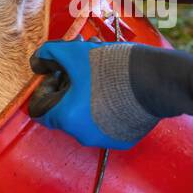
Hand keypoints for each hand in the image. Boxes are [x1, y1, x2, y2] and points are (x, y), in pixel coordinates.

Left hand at [29, 40, 192, 149]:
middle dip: (70, 92)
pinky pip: (107, 126)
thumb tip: (38, 62)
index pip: (41, 110)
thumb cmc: (111, 66)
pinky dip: (108, 111)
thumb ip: (49, 54)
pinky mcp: (123, 141)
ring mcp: (104, 140)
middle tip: (84, 72)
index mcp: (66, 118)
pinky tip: (119, 93)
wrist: (154, 80)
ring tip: (103, 79)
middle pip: (65, 113)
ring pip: (86, 120)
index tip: (62, 75)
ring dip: (88, 101)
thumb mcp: (74, 52)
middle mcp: (82, 135)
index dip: (48, 89)